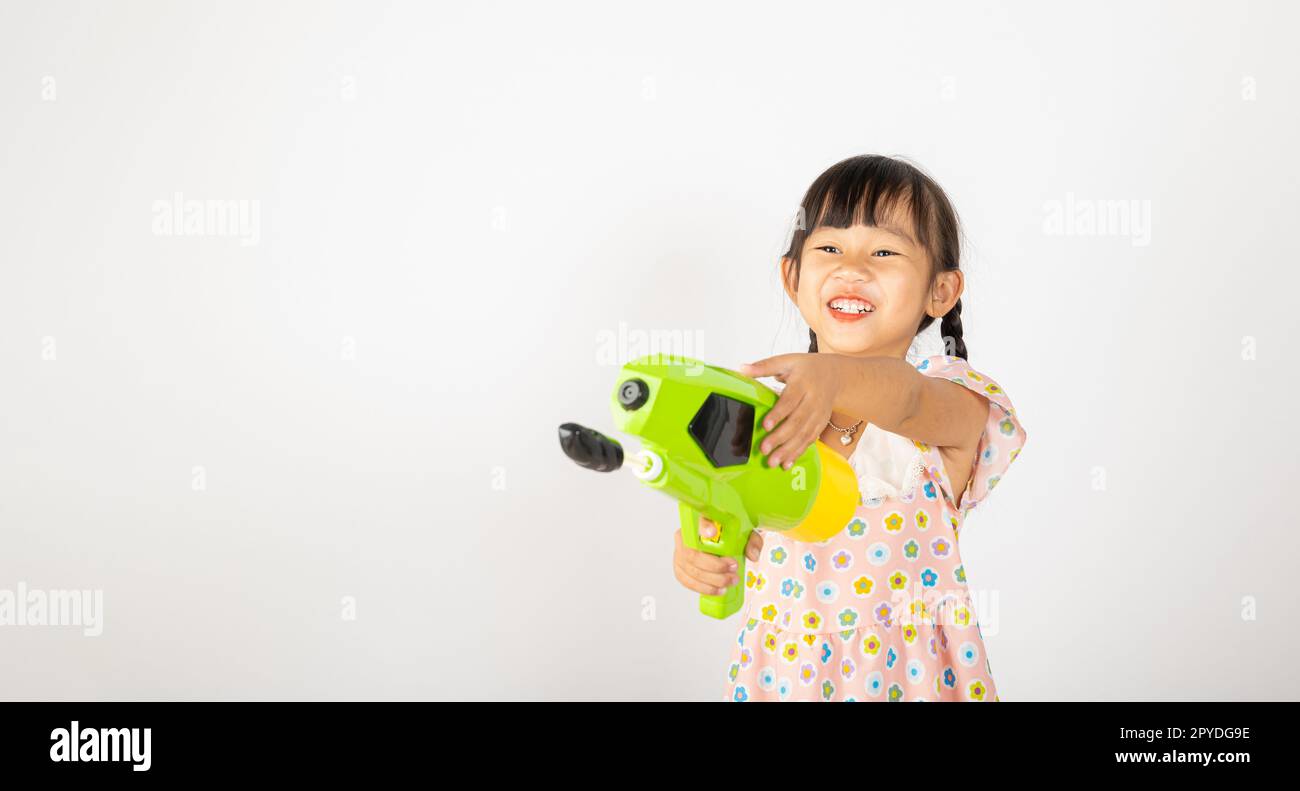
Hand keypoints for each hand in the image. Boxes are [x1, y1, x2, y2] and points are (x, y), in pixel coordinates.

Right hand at [672, 516, 763, 595]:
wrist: (721, 543)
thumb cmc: (731, 536)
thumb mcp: (746, 535)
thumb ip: (752, 542)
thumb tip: (752, 555)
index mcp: (703, 519)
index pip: (699, 519)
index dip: (704, 526)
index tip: (713, 532)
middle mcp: (686, 534)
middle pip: (693, 552)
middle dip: (715, 566)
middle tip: (734, 569)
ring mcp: (679, 551)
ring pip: (691, 569)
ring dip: (712, 580)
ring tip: (729, 582)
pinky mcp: (679, 567)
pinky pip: (687, 580)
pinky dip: (704, 588)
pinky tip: (718, 590)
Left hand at [739, 353, 845, 468]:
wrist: (836, 375)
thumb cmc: (806, 368)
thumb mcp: (787, 361)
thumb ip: (764, 366)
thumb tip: (741, 369)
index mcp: (803, 383)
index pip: (790, 400)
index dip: (778, 414)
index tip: (765, 425)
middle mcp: (813, 400)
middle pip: (797, 421)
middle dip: (781, 437)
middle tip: (764, 449)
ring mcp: (819, 414)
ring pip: (804, 434)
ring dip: (789, 450)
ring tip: (774, 462)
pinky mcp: (821, 424)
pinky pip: (810, 440)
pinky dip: (798, 453)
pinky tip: (787, 463)